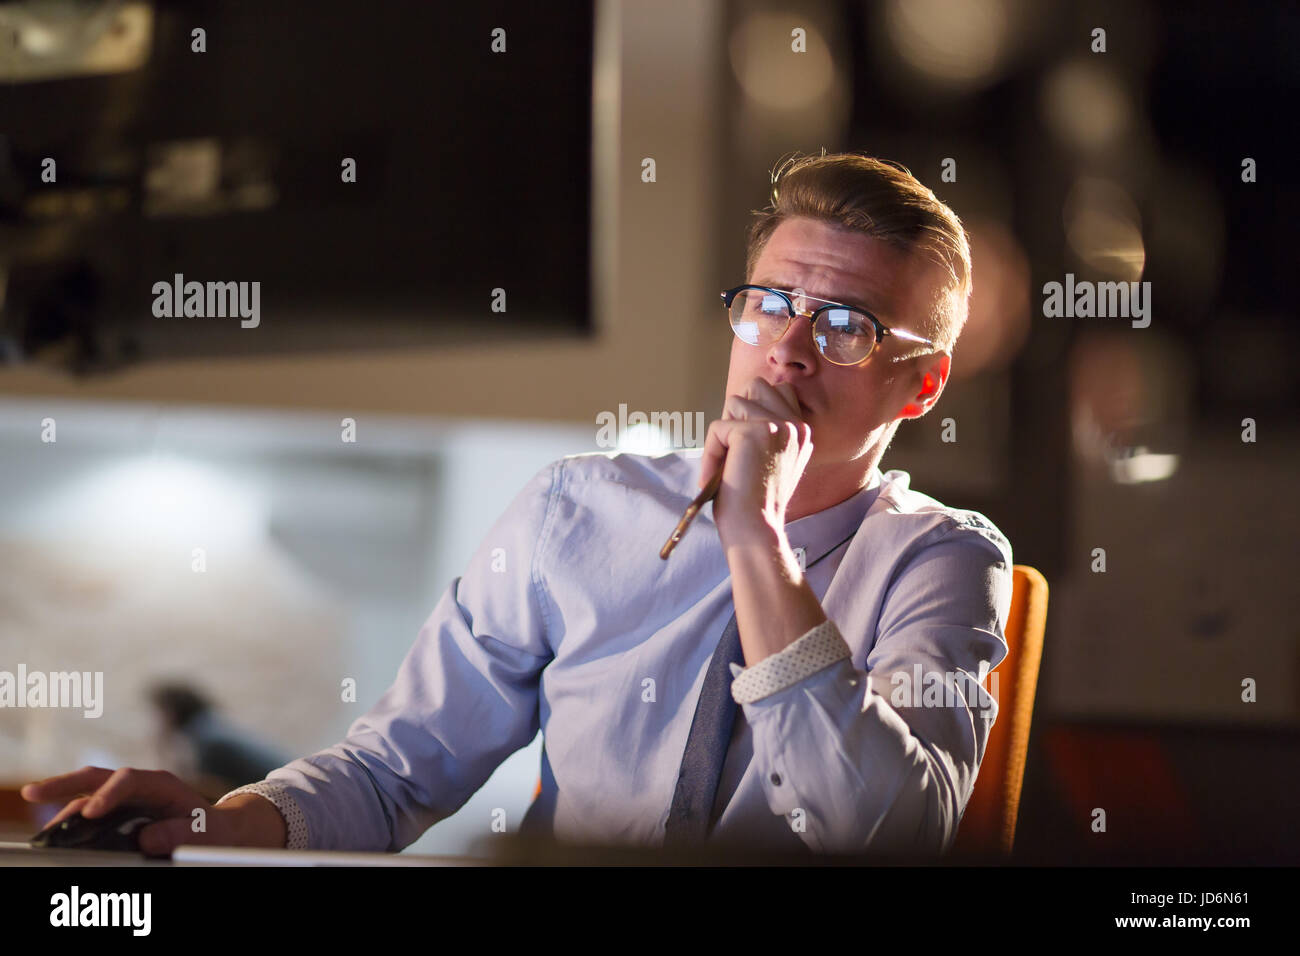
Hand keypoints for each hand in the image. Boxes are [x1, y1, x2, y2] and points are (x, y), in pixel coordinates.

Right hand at [21, 765, 273, 854]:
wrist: (217, 833)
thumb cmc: (212, 831)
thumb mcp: (206, 832)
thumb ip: (181, 833)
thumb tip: (146, 838)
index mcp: (161, 784)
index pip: (129, 779)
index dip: (108, 794)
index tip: (91, 812)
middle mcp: (136, 787)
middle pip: (96, 777)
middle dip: (64, 783)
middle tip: (32, 792)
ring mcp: (122, 799)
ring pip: (84, 796)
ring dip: (60, 806)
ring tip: (41, 828)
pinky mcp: (113, 815)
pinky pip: (86, 813)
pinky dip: (68, 821)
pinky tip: (52, 834)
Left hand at [698, 377, 812, 545]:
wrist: (755, 529)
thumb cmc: (754, 502)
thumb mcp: (768, 458)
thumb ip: (764, 429)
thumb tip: (738, 401)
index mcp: (802, 432)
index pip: (778, 390)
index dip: (752, 412)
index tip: (745, 449)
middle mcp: (796, 426)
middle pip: (756, 386)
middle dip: (736, 414)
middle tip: (733, 451)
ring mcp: (779, 427)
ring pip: (734, 402)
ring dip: (722, 433)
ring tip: (725, 465)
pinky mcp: (755, 432)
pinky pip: (717, 427)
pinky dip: (710, 453)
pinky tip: (716, 477)